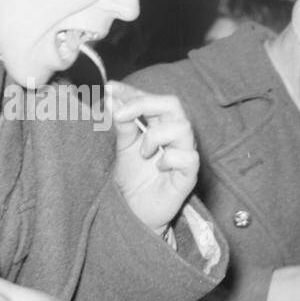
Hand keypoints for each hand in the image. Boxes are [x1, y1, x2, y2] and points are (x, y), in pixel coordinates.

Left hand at [105, 81, 198, 235]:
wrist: (135, 212)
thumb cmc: (134, 179)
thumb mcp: (123, 147)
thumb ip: (122, 123)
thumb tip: (111, 96)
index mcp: (159, 125)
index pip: (152, 98)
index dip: (132, 91)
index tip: (110, 88)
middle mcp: (174, 136)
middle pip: (173, 104)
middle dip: (145, 104)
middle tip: (121, 116)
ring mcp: (184, 154)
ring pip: (183, 127)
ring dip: (156, 136)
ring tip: (143, 153)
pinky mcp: (189, 176)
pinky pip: (188, 157)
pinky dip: (169, 159)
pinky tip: (158, 167)